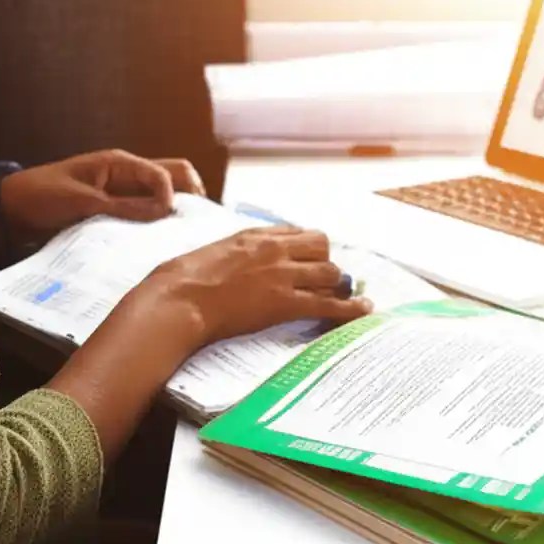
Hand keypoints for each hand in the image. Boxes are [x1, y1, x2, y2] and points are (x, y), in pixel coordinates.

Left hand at [0, 149, 205, 241]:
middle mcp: (127, 175)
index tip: (170, 219)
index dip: (173, 195)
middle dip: (191, 196)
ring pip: (164, 195)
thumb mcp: (82, 202)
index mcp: (119, 163)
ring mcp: (123, 192)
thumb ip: (124, 207)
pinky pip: (146, 213)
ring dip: (175, 211)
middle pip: (174, 176)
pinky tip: (159, 242)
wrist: (10, 211)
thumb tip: (165, 211)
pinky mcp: (117, 210)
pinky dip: (157, 223)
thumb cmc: (40, 197)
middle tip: (195, 224)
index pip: (164, 173)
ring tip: (182, 235)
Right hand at [134, 226, 374, 348]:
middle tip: (324, 280)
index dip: (308, 248)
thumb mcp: (214, 252)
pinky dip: (350, 309)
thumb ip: (237, 252)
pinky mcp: (286, 302)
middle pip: (322, 247)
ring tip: (341, 297)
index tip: (311, 259)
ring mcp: (283, 274)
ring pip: (330, 272)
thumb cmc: (183, 279)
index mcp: (255, 234)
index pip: (297, 233)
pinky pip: (329, 303)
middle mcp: (275, 249)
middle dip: (325, 263)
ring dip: (336, 285)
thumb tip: (242, 260)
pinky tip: (364, 311)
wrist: (179, 298)